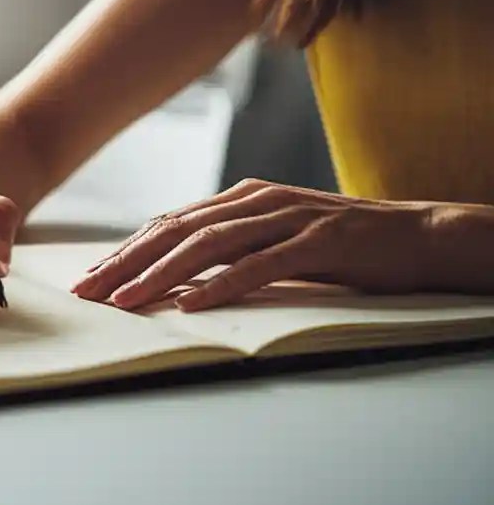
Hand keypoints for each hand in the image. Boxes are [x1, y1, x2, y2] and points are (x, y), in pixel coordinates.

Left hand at [71, 179, 435, 311]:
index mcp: (241, 199)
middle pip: (176, 231)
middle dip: (127, 263)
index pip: (169, 224)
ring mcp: (288, 218)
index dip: (126, 251)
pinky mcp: (319, 242)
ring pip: (209, 246)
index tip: (89, 278)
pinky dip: (221, 284)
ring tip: (126, 300)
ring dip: (161, 275)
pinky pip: (260, 265)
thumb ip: (229, 247)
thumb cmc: (338, 245)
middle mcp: (257, 201)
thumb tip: (176, 275)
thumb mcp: (273, 238)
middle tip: (89, 291)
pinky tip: (191, 305)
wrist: (416, 235)